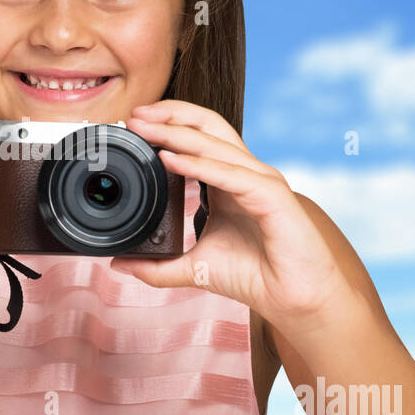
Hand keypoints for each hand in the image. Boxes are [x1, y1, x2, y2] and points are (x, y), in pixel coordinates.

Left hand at [110, 99, 347, 325]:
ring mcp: (261, 180)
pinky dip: (199, 164)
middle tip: (134, 115)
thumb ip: (158, 266)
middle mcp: (245, 172)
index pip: (199, 135)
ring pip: (216, 143)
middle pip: (208, 125)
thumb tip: (120, 263)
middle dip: (170, 114)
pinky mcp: (273, 197)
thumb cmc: (255, 276)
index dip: (168, 123)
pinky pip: (231, 174)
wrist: (294, 300)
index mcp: (228, 180)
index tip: (133, 123)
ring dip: (176, 132)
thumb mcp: (195, 268)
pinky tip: (169, 159)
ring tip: (144, 128)